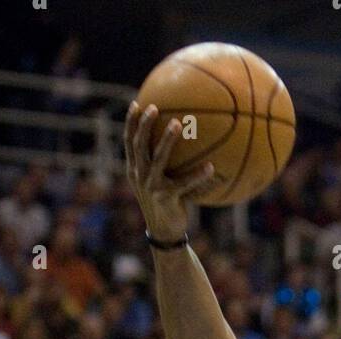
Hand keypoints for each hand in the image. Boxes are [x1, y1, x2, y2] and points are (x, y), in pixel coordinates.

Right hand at [124, 102, 218, 242]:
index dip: (130, 122)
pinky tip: (212, 167)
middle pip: (138, 144)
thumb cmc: (166, 205)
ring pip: (157, 158)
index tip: (136, 103)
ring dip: (166, 140)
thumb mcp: (158, 184)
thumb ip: (163, 165)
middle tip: (154, 107)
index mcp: (135, 170)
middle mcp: (139, 176)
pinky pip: (185, 183)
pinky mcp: (166, 198)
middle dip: (143, 124)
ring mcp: (151, 186)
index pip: (128, 142)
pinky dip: (198, 175)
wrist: (164, 233)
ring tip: (177, 124)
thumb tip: (182, 146)